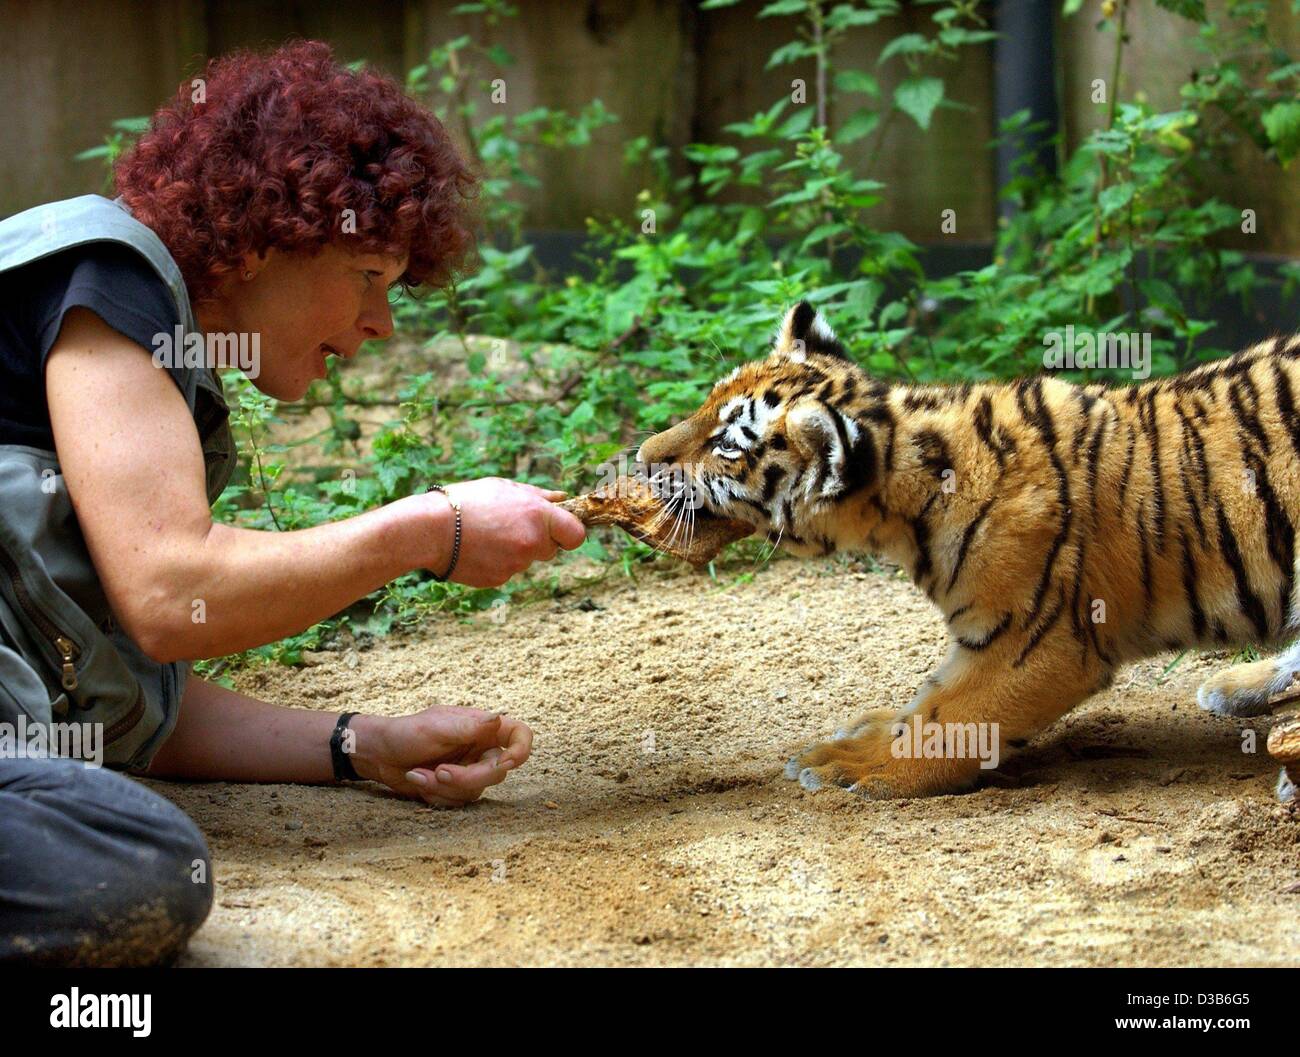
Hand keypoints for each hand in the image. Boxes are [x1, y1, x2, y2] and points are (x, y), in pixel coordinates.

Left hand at [350, 707, 533, 806]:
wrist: (379, 754)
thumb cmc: (406, 732)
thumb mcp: (436, 727)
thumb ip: (469, 727)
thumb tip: (498, 719)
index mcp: (482, 728)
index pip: (519, 735)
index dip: (521, 749)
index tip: (507, 762)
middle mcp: (480, 750)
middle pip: (497, 772)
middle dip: (467, 778)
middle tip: (440, 772)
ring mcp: (469, 770)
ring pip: (475, 791)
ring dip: (444, 787)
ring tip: (418, 774)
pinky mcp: (455, 788)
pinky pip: (457, 802)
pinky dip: (435, 794)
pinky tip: (417, 780)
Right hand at [430, 477, 585, 587]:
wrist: (430, 529)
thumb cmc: (467, 501)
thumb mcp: (504, 488)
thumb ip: (538, 495)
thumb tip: (564, 498)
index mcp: (539, 516)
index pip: (576, 535)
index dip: (570, 533)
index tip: (560, 530)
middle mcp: (532, 542)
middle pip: (552, 550)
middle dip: (539, 540)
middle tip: (511, 526)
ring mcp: (516, 564)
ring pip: (527, 560)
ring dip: (516, 550)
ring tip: (487, 534)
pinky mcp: (500, 579)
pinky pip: (508, 571)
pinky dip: (498, 562)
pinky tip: (478, 548)